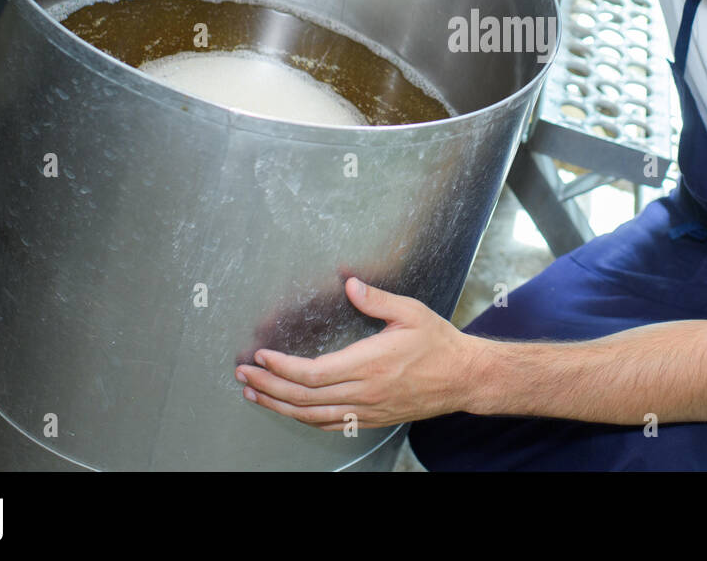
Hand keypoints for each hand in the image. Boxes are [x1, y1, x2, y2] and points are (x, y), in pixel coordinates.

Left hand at [234, 276, 482, 429]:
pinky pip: (329, 424)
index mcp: (370, 364)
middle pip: (304, 397)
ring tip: (254, 395)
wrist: (464, 378)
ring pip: (312, 416)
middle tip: (242, 376)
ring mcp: (367, 410)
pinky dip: (303, 418)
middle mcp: (365, 392)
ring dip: (279, 406)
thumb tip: (350, 283)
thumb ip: (377, 299)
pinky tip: (289, 410)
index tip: (261, 358)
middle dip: (268, 387)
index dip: (282, 368)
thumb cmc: (438, 343)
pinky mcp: (371, 419)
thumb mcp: (411, 312)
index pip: (314, 373)